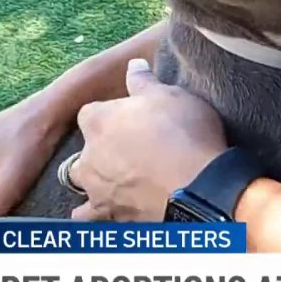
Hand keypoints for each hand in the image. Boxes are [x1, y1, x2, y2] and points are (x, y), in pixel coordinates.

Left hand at [69, 58, 227, 221]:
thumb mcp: (169, 96)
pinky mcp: (110, 217)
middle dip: (99, 152)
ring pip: (82, 186)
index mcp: (98, 121)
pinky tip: (110, 214)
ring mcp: (97, 190)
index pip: (90, 112)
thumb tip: (133, 63)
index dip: (110, 114)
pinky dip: (96, 216)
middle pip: (83, 151)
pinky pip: (91, 218)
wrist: (198, 186)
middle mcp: (88, 156)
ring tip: (118, 184)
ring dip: (95, 184)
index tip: (130, 118)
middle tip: (129, 152)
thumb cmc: (184, 134)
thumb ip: (144, 81)